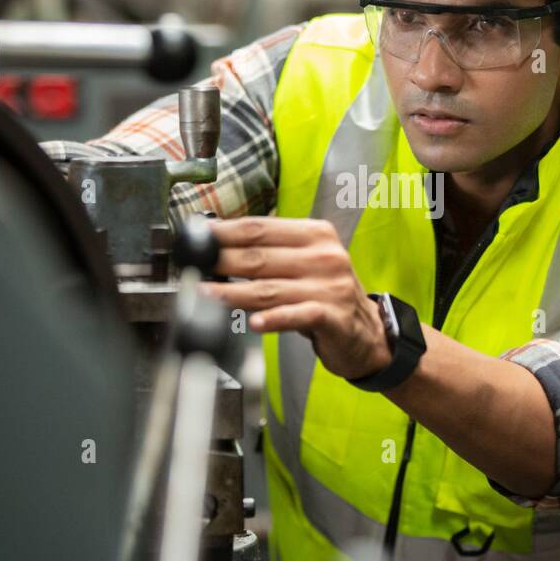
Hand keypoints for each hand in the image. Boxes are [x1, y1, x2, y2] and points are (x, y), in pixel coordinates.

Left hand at [201, 217, 393, 380]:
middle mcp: (325, 256)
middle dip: (221, 260)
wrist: (366, 332)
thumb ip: (271, 252)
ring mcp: (330, 286)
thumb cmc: (326, 294)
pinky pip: (296, 315)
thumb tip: (219, 246)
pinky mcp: (333, 316)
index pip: (262, 228)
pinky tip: (254, 323)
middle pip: (261, 257)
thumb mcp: (306, 262)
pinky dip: (273, 319)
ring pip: (269, 288)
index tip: (198, 235)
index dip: (225, 232)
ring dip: (232, 292)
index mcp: (316, 235)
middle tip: (192, 265)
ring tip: (206, 294)